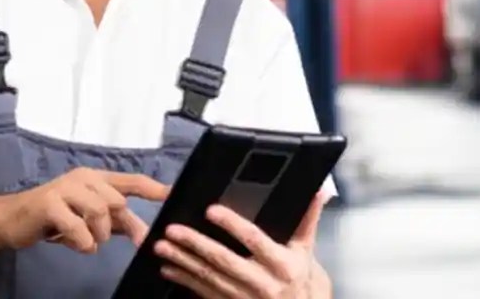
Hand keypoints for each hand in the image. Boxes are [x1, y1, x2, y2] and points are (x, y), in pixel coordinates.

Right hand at [0, 168, 169, 253]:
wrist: (13, 218)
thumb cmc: (55, 217)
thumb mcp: (89, 219)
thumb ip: (117, 222)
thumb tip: (144, 232)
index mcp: (95, 179)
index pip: (130, 180)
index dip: (152, 187)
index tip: (172, 194)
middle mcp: (82, 178)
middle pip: (117, 201)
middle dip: (117, 226)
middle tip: (105, 239)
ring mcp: (65, 189)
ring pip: (100, 211)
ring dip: (98, 235)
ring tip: (88, 242)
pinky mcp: (49, 204)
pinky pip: (77, 227)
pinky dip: (82, 242)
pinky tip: (78, 245)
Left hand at [154, 193, 330, 298]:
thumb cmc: (298, 278)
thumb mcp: (306, 250)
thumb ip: (307, 219)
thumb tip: (319, 191)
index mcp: (282, 264)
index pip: (254, 239)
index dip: (232, 224)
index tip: (211, 210)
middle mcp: (262, 283)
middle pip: (223, 260)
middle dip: (195, 244)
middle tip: (172, 229)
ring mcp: (243, 297)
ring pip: (208, 276)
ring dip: (182, 260)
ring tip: (161, 245)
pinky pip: (202, 292)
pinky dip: (183, 279)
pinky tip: (167, 267)